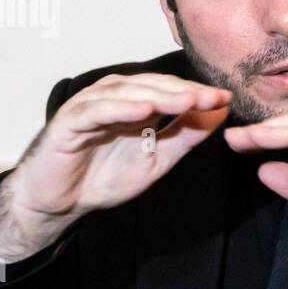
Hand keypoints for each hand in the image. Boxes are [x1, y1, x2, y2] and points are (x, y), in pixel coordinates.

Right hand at [0, 73, 231, 261]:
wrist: (61, 202)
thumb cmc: (104, 176)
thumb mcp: (157, 157)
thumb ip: (186, 135)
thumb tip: (220, 112)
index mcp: (135, 102)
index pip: (170, 90)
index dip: (197, 93)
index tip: (226, 98)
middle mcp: (113, 97)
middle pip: (152, 86)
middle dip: (184, 91)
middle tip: (213, 96)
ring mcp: (90, 105)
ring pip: (128, 93)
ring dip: (159, 95)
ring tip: (187, 100)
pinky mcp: (69, 120)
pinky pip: (96, 111)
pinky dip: (120, 108)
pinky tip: (144, 110)